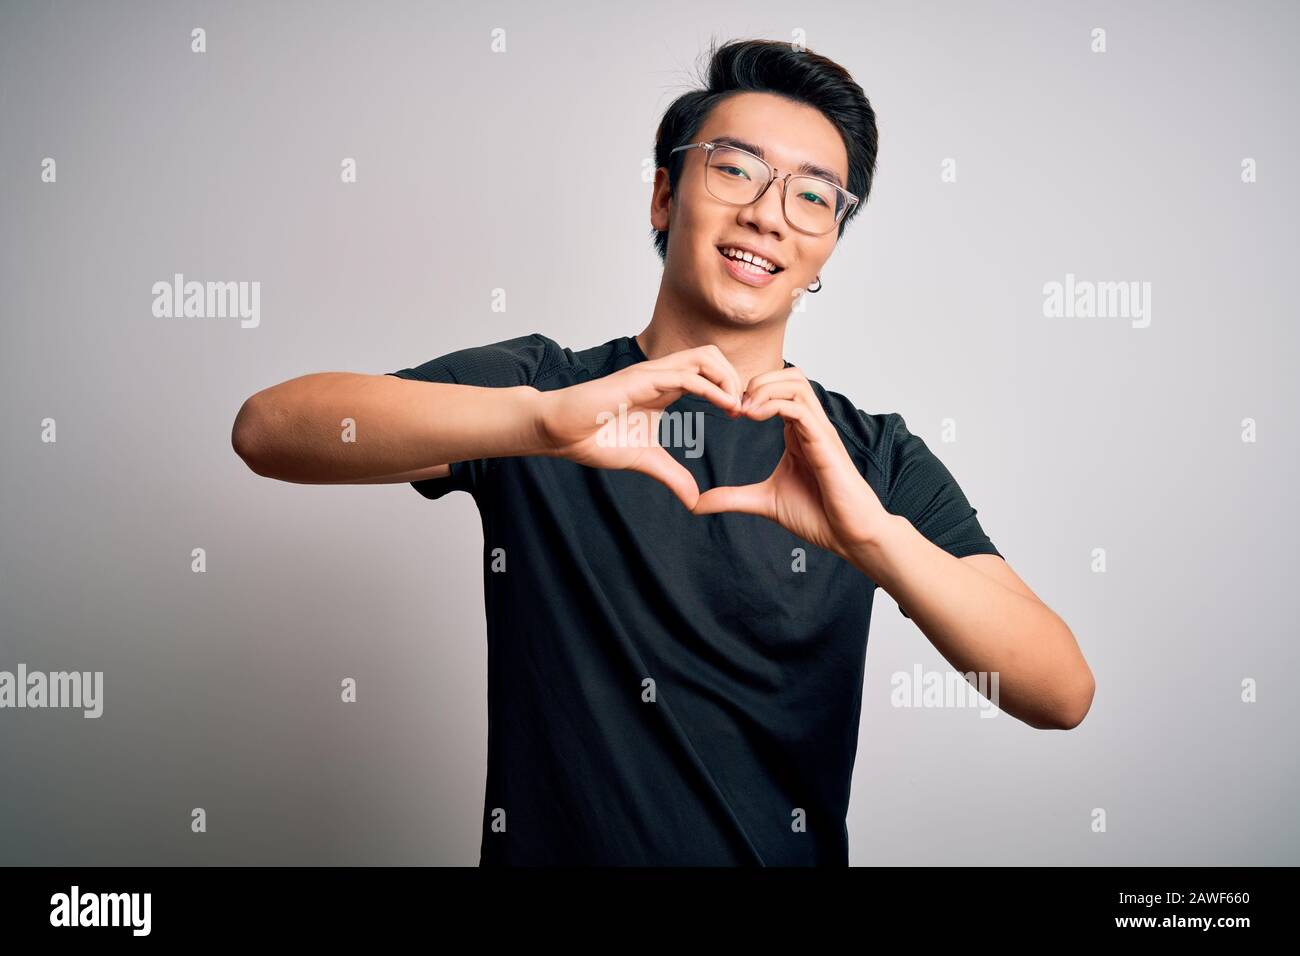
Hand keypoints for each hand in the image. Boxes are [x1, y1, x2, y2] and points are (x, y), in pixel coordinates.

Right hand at [535, 344, 742, 508]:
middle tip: (747, 409)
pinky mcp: (642, 380)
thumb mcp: (646, 461)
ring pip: (705, 357)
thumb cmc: (595, 438)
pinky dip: (713, 387)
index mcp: (666, 387)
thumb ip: (672, 476)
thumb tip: (694, 499)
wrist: (561, 432)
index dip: (731, 389)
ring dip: (729, 378)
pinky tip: (727, 406)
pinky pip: (687, 375)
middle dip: (737, 378)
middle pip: (713, 356)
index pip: (710, 373)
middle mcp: (663, 374)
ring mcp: (653, 374)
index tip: (743, 416)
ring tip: (739, 406)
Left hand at [692, 367, 890, 559]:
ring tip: (742, 409)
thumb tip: (696, 504)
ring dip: (764, 388)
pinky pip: (801, 409)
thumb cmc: (818, 515)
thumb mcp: (764, 502)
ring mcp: (820, 432)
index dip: (750, 391)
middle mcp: (811, 425)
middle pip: (790, 375)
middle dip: (757, 380)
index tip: (726, 410)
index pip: (779, 389)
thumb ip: (731, 498)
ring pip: (796, 383)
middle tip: (733, 405)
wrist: (850, 536)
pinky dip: (774, 405)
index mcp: (798, 431)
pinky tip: (752, 417)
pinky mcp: (826, 444)